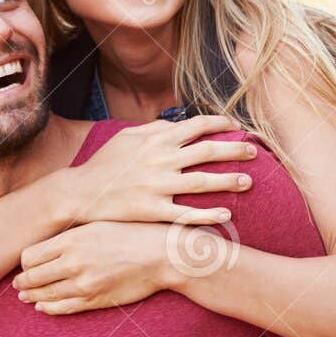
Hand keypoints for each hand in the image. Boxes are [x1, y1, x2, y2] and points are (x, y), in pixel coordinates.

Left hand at [12, 221, 171, 313]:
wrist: (161, 254)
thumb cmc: (131, 233)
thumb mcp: (97, 223)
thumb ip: (71, 235)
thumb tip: (47, 244)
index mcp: (71, 239)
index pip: (29, 256)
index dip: (24, 262)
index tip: (25, 264)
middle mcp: (72, 262)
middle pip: (31, 277)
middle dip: (22, 282)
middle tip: (18, 284)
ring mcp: (83, 284)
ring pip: (43, 295)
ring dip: (31, 296)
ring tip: (25, 296)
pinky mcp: (94, 300)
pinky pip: (62, 308)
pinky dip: (48, 308)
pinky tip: (42, 306)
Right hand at [53, 115, 256, 226]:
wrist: (80, 194)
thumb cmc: (105, 164)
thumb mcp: (126, 137)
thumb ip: (154, 128)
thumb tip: (178, 123)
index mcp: (157, 139)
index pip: (197, 126)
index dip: (221, 125)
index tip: (237, 127)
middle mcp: (161, 159)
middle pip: (208, 151)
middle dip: (235, 150)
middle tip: (255, 151)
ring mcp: (158, 186)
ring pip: (202, 181)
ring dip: (229, 180)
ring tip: (249, 182)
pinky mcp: (153, 210)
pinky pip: (186, 212)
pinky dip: (208, 213)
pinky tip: (226, 214)